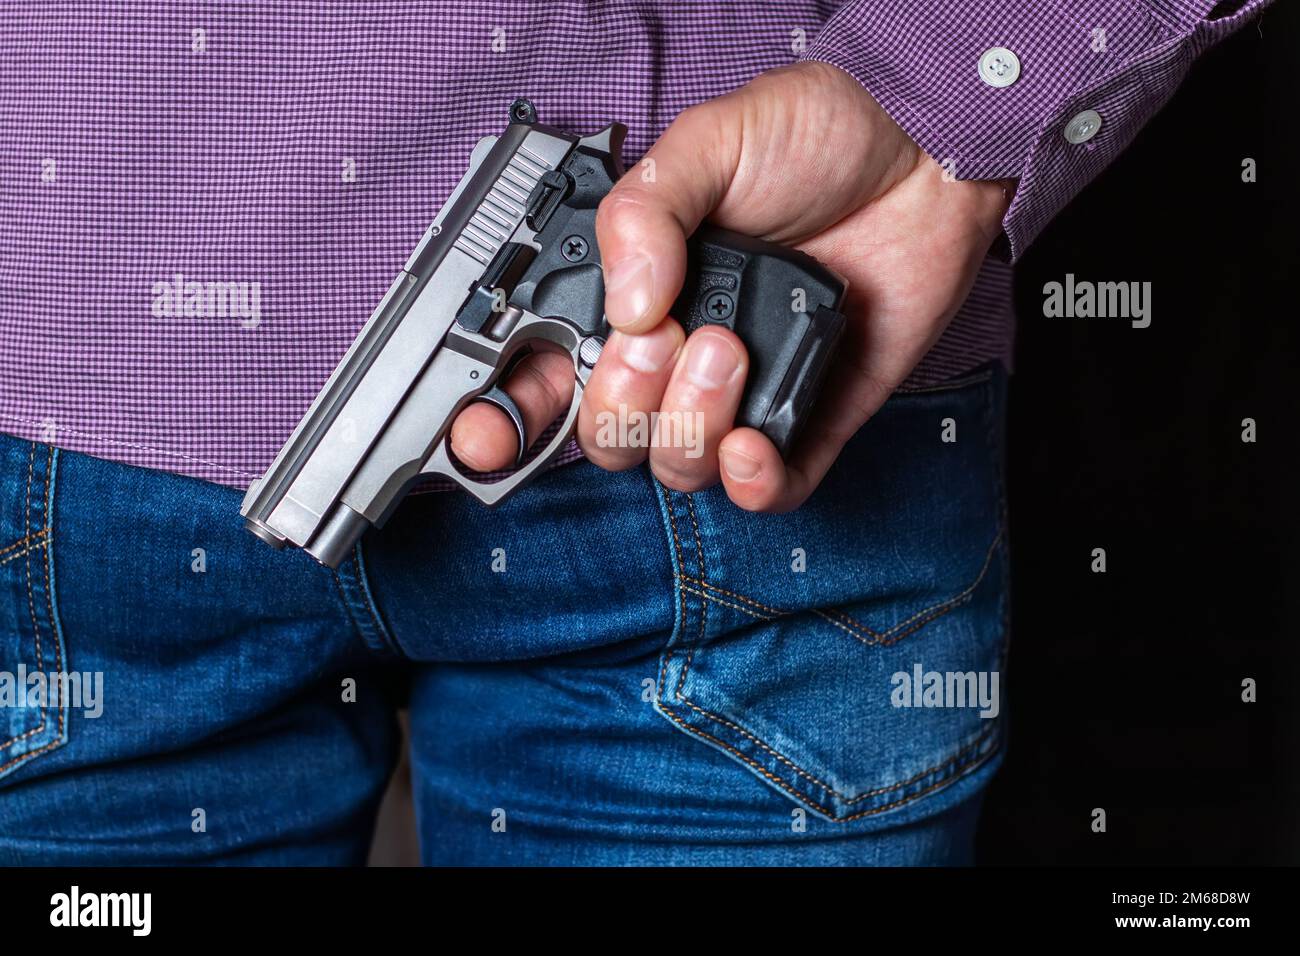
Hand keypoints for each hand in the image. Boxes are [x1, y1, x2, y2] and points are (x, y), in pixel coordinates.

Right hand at [449, 61, 1011, 509]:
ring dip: (690, 423)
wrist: (923, 156)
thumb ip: (645, 211)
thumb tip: (626, 306)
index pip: (549, 376)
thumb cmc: (817, 137)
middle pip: (609, 438)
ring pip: (677, 467)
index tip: (486, 436)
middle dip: (623, 405)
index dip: (506, 419)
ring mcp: (741, 393)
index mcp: (632, 295)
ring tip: (730, 348)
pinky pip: (763, 492)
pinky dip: (750, 482)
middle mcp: (677, 355)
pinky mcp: (808, 418)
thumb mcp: (709, 144)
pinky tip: (753, 442)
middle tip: (665, 337)